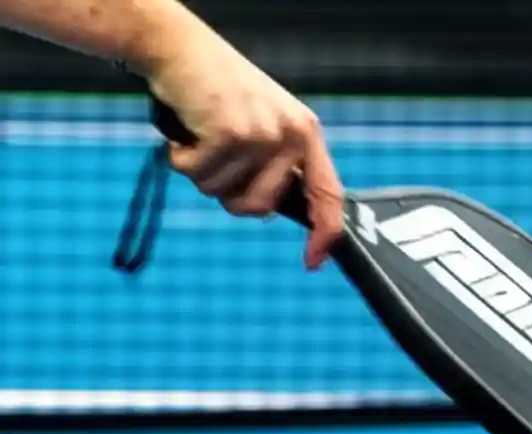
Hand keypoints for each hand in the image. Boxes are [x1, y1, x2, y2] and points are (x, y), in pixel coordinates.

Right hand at [143, 39, 343, 269]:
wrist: (179, 48)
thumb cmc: (216, 92)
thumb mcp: (262, 124)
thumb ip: (275, 164)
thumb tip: (269, 210)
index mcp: (306, 134)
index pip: (327, 194)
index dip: (323, 232)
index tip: (312, 260)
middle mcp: (292, 135)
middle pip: (261, 207)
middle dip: (229, 194)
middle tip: (216, 157)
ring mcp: (264, 134)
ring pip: (223, 193)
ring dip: (201, 173)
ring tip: (202, 135)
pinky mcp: (232, 134)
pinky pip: (198, 175)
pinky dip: (181, 160)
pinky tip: (185, 131)